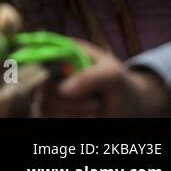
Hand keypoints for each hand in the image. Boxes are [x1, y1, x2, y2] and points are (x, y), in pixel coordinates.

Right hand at [36, 40, 170, 117]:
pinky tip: (87, 116)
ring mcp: (52, 91)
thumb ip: (91, 77)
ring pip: (47, 104)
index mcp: (65, 52)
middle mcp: (54, 70)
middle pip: (44, 85)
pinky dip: (70, 118)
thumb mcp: (113, 75)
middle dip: (71, 98)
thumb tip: (63, 89)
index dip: (49, 69)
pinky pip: (49, 116)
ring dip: (74, 111)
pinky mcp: (52, 109)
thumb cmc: (122, 86)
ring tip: (95, 108)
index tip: (66, 84)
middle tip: (96, 101)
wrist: (128, 108)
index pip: (42, 54)